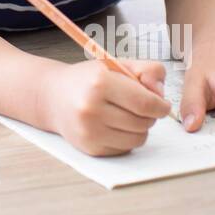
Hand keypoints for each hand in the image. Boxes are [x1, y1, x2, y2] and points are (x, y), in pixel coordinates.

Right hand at [37, 58, 173, 156]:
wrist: (52, 97)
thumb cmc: (87, 79)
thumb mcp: (116, 64)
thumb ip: (147, 70)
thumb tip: (161, 93)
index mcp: (99, 83)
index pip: (145, 103)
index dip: (161, 106)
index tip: (162, 105)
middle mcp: (92, 109)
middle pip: (143, 122)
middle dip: (149, 116)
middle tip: (141, 107)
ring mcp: (90, 131)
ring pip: (137, 139)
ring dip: (139, 129)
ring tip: (127, 115)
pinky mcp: (90, 148)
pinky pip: (125, 149)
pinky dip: (126, 139)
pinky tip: (115, 126)